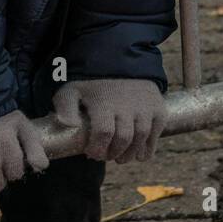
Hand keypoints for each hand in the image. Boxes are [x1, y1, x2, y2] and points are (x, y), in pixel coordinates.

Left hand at [52, 78, 166, 162]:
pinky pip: (155, 134)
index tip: (91, 153)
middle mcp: (127, 104)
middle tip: (106, 156)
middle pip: (123, 139)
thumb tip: (68, 125)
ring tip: (120, 157)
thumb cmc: (94, 85)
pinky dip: (148, 149)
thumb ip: (65, 107)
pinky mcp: (158, 109)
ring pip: (140, 138)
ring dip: (130, 154)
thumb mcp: (73, 91)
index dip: (98, 148)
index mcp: (105, 101)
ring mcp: (145, 107)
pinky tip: (139, 155)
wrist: (122, 64)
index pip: (104, 133)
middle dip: (113, 153)